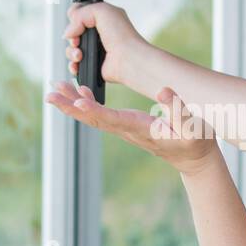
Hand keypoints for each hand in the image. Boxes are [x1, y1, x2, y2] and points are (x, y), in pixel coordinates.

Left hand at [44, 82, 220, 176]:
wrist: (193, 158)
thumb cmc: (195, 142)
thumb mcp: (193, 126)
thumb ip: (178, 109)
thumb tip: (163, 91)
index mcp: (140, 129)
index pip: (112, 120)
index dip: (94, 110)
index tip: (77, 100)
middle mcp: (127, 130)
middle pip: (93, 119)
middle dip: (70, 107)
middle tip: (49, 95)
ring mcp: (124, 129)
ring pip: (93, 116)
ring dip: (73, 103)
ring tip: (55, 88)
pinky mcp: (126, 125)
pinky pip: (101, 115)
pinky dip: (87, 102)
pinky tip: (79, 92)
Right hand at [63, 1, 145, 86]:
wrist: (127, 59)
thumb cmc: (122, 36)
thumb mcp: (101, 10)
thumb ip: (80, 13)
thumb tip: (69, 31)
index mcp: (102, 17)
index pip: (79, 12)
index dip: (74, 16)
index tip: (76, 21)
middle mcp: (98, 32)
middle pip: (72, 31)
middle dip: (71, 36)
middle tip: (77, 40)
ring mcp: (95, 48)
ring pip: (71, 48)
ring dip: (71, 51)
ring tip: (80, 54)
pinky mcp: (93, 63)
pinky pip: (75, 64)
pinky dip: (73, 65)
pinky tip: (78, 64)